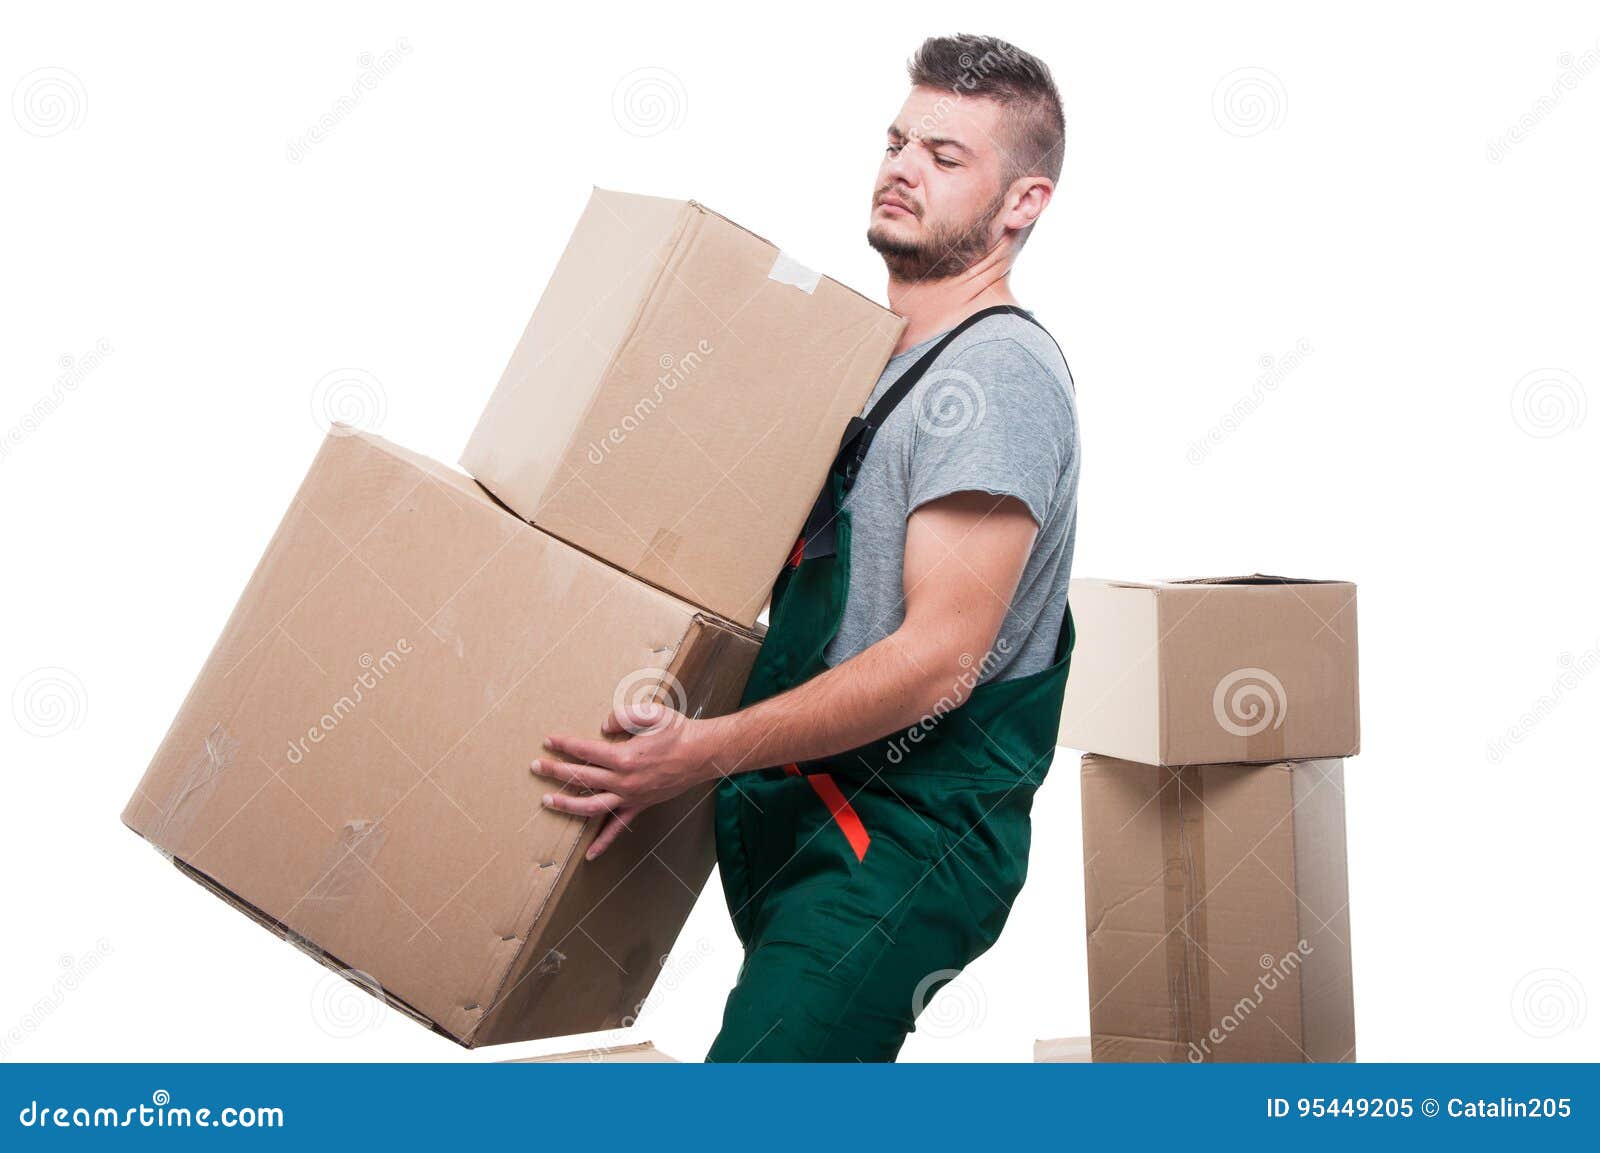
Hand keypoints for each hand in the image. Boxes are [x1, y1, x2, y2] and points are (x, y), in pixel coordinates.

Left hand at [535, 702, 715, 859]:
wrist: (702, 754)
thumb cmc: (678, 731)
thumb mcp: (651, 713)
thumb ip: (623, 716)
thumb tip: (602, 726)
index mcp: (624, 757)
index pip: (585, 751)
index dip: (564, 745)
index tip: (549, 742)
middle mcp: (623, 781)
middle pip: (581, 778)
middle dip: (555, 771)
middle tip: (536, 766)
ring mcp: (630, 797)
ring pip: (591, 807)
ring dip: (566, 805)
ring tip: (547, 800)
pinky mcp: (639, 806)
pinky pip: (618, 828)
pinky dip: (603, 843)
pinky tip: (588, 855)